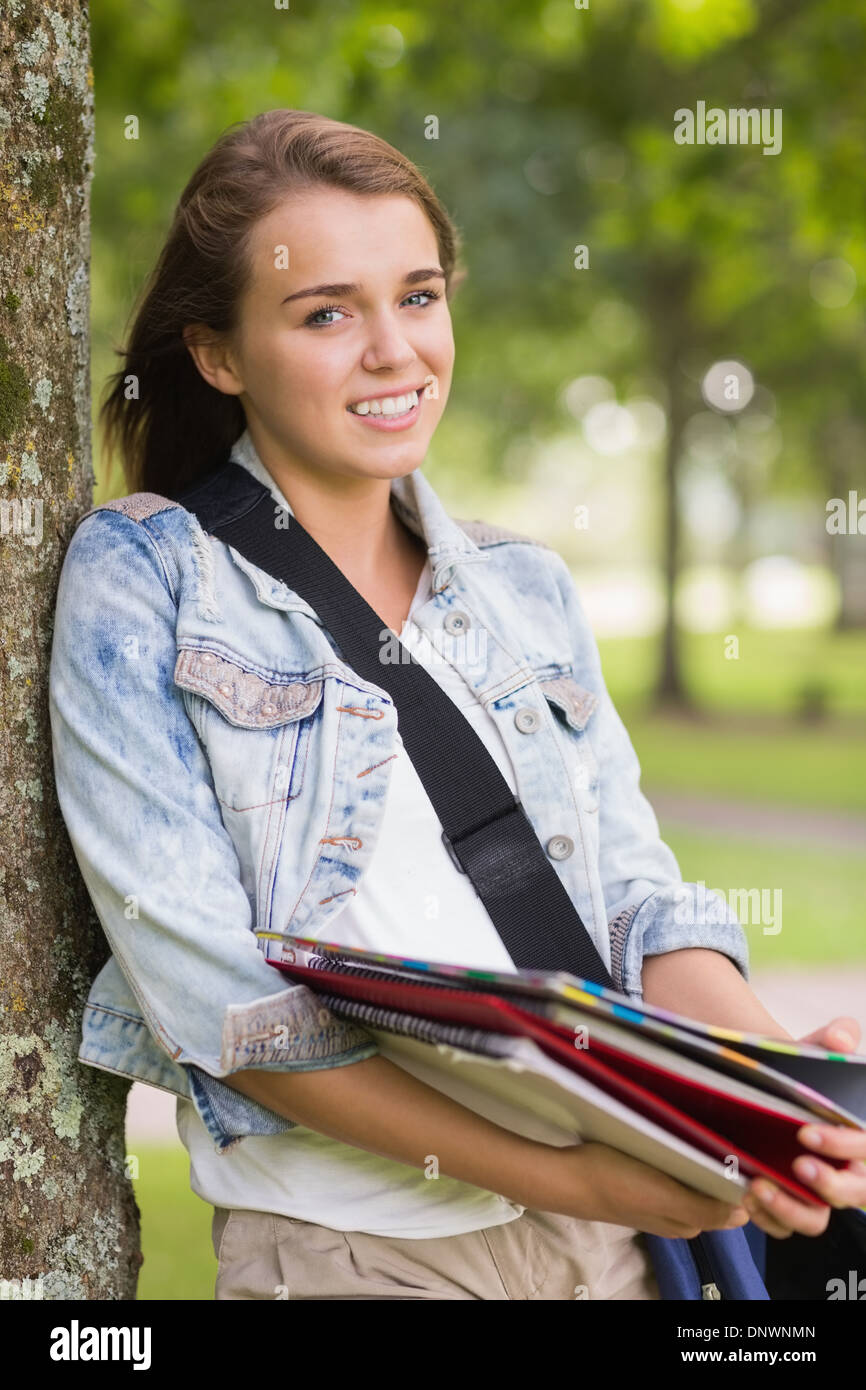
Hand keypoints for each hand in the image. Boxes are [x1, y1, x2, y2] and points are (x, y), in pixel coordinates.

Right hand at [553, 1141, 750, 1238]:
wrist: (570, 1177)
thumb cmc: (618, 1184)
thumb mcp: (664, 1198)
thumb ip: (704, 1210)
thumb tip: (745, 1213)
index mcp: (689, 1222)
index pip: (728, 1204)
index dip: (736, 1182)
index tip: (739, 1154)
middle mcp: (678, 1216)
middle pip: (713, 1192)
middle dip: (720, 1169)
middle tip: (720, 1138)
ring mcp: (659, 1200)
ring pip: (693, 1181)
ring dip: (700, 1162)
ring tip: (701, 1135)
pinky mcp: (644, 1185)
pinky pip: (674, 1173)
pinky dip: (679, 1160)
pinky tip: (675, 1142)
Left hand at [743, 1015, 865, 1238]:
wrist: (767, 1095)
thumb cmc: (798, 1080)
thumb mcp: (811, 1056)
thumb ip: (829, 1041)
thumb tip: (842, 1035)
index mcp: (857, 1139)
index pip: (864, 1148)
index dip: (841, 1143)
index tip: (807, 1133)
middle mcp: (844, 1172)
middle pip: (853, 1194)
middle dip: (829, 1184)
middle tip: (797, 1166)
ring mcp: (815, 1195)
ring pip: (816, 1219)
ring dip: (790, 1209)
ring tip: (759, 1188)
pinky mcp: (789, 1206)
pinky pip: (783, 1226)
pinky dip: (766, 1217)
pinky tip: (745, 1197)